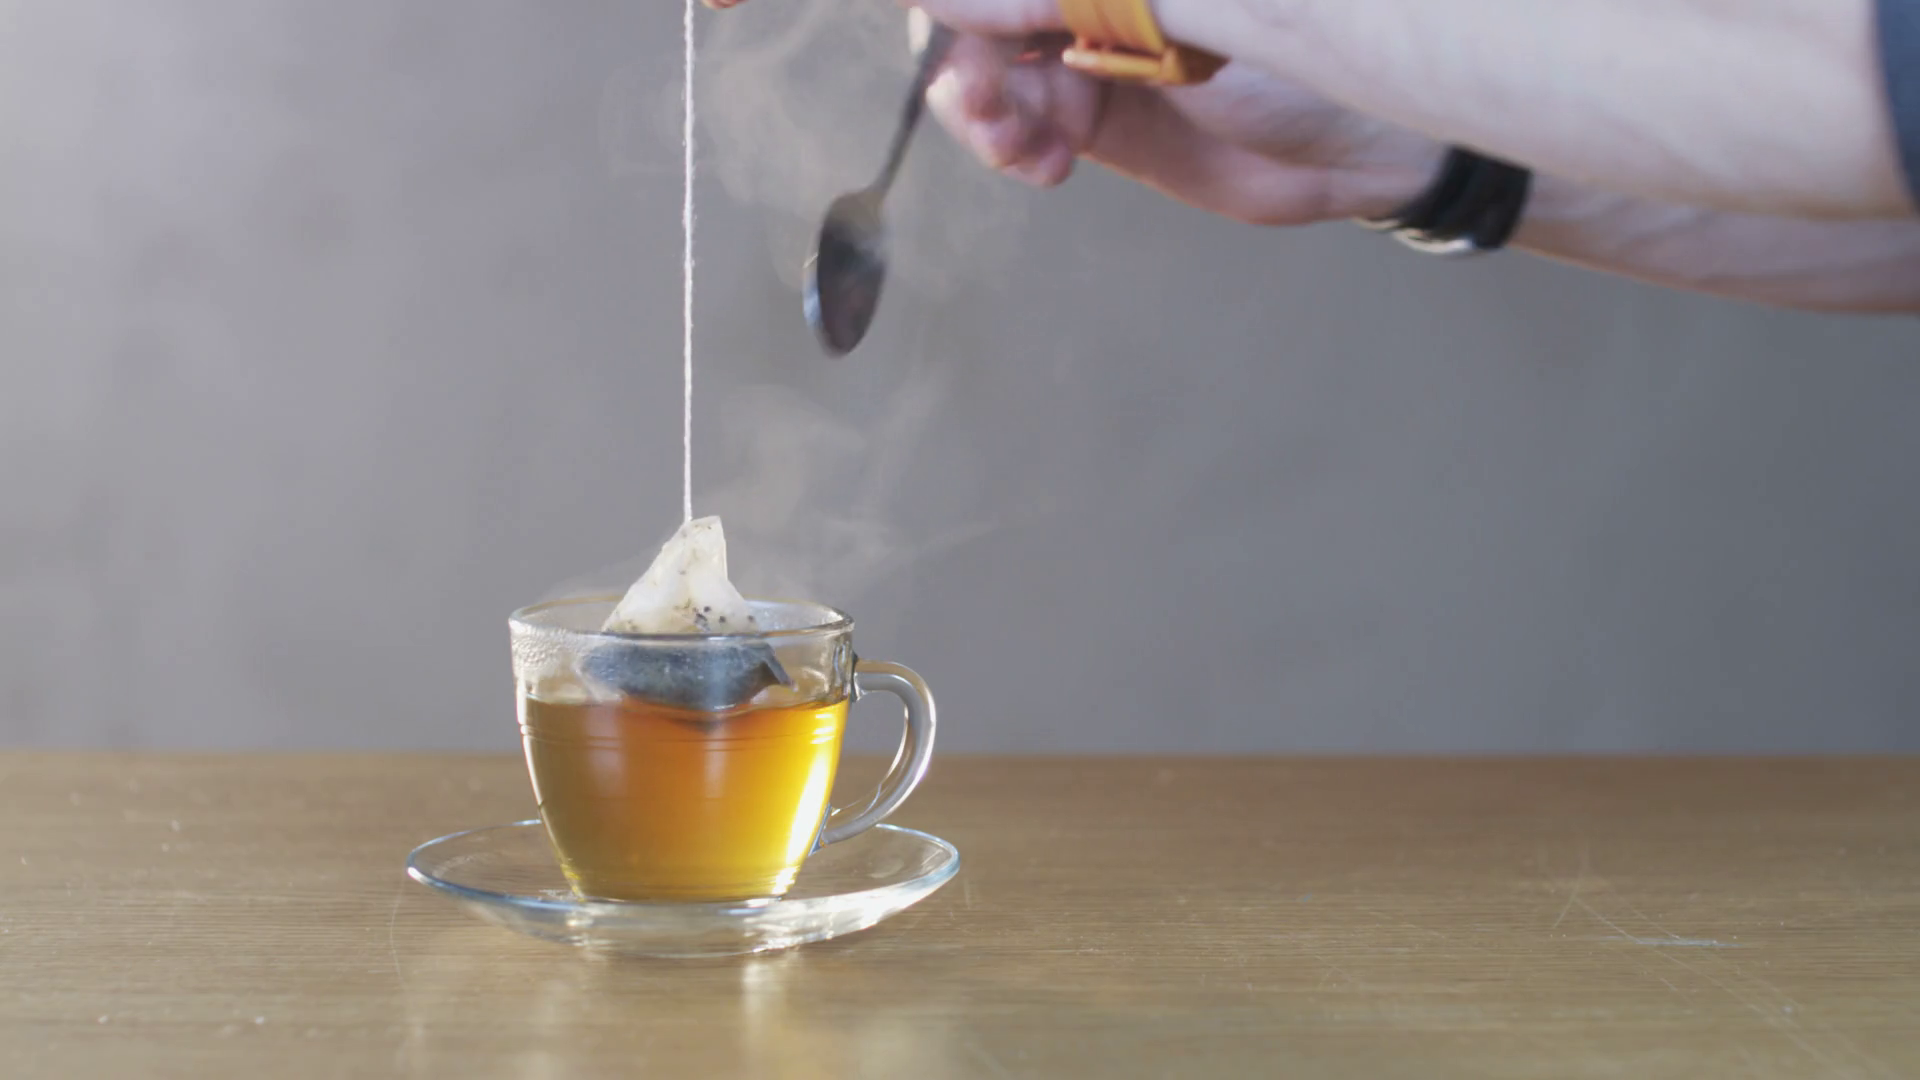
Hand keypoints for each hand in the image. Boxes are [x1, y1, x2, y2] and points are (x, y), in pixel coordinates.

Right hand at [921, 18, 1442, 225]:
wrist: (1362, 137)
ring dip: (983, 109)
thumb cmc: (1298, 55)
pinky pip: (1022, 127)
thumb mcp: (1186, 14)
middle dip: (965, 54)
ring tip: (1019, 145)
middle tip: (987, 101)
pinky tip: (1045, 165)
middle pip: (980, 13)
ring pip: (990, 70)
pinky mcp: (1094, 119)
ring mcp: (1086, 52)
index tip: (941, 23)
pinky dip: (1013, 148)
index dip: (957, 2)